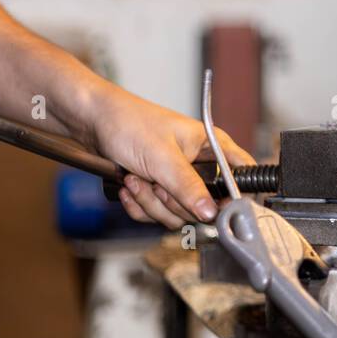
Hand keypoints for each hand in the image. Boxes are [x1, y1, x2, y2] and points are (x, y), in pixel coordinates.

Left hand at [91, 90, 255, 228]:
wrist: (93, 122)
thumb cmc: (130, 123)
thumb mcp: (162, 157)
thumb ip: (188, 186)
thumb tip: (211, 212)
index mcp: (213, 147)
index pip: (243, 174)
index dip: (238, 195)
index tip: (218, 209)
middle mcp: (199, 165)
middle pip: (205, 205)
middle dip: (174, 200)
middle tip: (156, 182)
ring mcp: (177, 180)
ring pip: (178, 214)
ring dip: (151, 203)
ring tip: (136, 179)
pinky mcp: (158, 190)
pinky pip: (157, 215)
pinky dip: (139, 205)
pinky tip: (129, 185)